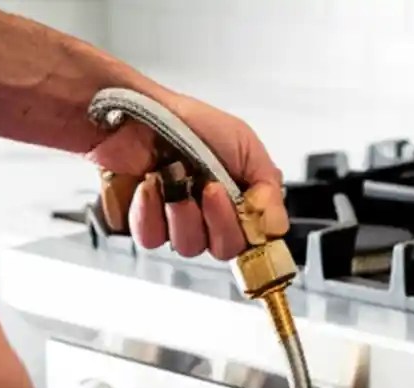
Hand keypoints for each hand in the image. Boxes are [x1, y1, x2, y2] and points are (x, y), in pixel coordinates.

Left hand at [88, 92, 289, 260]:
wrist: (136, 112)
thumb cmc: (186, 121)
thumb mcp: (244, 143)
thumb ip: (267, 184)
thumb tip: (276, 224)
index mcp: (238, 198)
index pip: (254, 237)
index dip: (250, 231)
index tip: (243, 212)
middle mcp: (209, 214)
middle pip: (225, 248)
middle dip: (218, 221)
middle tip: (210, 188)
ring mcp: (177, 220)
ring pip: (189, 247)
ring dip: (183, 215)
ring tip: (175, 181)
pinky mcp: (145, 222)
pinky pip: (151, 239)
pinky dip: (150, 213)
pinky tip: (150, 186)